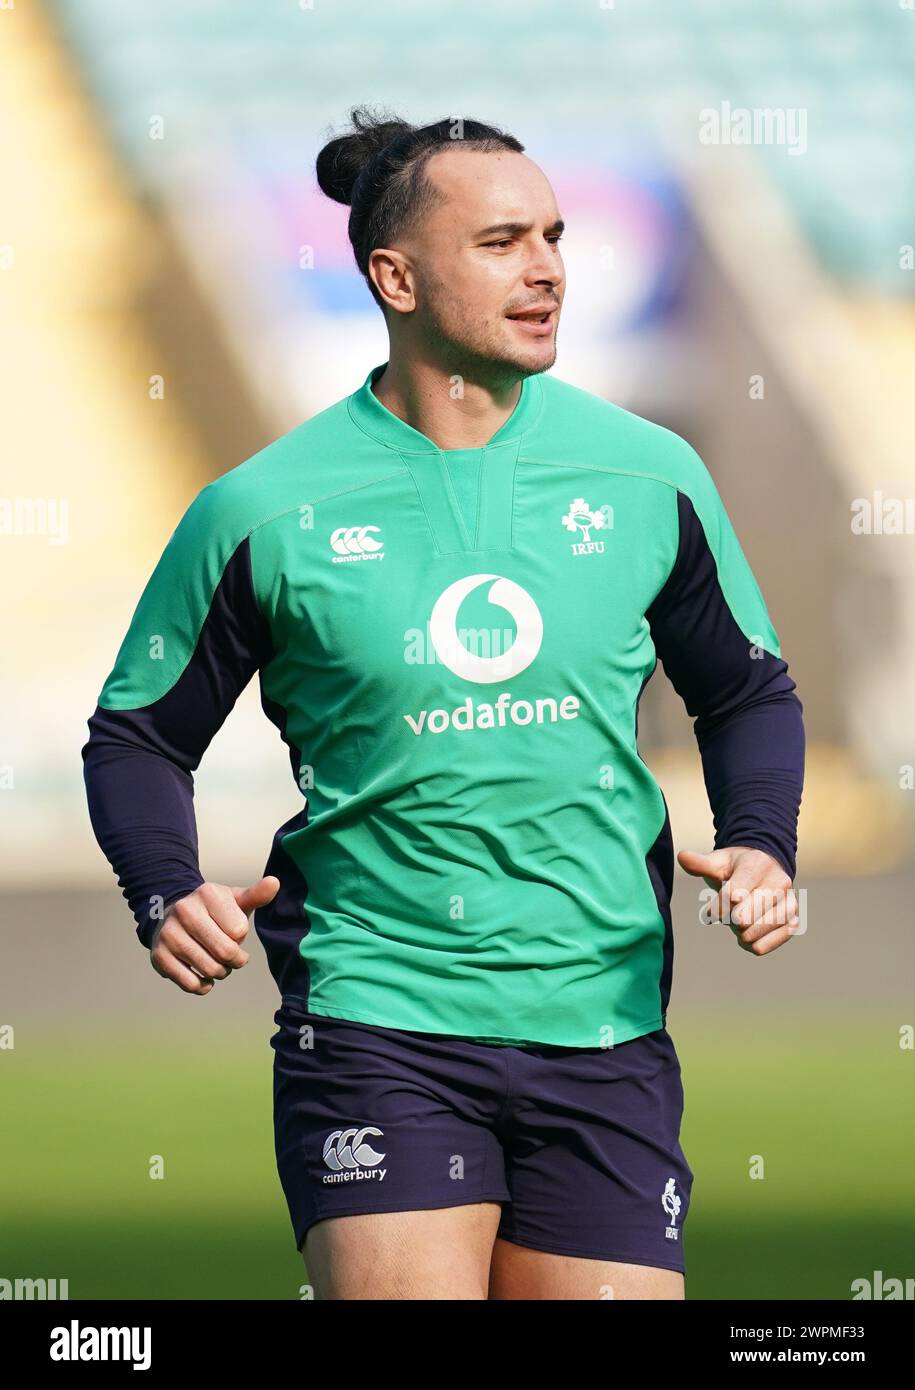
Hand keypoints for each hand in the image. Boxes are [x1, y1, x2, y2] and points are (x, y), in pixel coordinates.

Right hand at [148, 876, 279, 993]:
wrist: (172, 917)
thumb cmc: (213, 912)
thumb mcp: (234, 900)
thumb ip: (257, 895)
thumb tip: (275, 882)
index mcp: (207, 893)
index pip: (239, 930)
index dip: (240, 937)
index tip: (232, 932)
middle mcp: (184, 910)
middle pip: (226, 952)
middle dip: (235, 960)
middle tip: (232, 956)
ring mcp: (169, 934)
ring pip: (210, 969)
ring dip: (221, 972)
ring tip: (218, 964)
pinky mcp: (159, 957)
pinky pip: (191, 984)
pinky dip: (203, 986)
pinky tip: (203, 976)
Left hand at [677, 847, 797, 955]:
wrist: (765, 871)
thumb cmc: (736, 868)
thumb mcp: (718, 862)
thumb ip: (700, 864)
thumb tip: (682, 857)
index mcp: (758, 864)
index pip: (734, 895)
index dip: (718, 907)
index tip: (712, 911)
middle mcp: (779, 882)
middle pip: (744, 917)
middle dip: (729, 920)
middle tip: (729, 914)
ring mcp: (789, 903)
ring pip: (754, 933)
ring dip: (740, 933)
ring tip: (739, 922)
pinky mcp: (793, 922)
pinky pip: (765, 946)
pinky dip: (752, 945)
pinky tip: (748, 934)